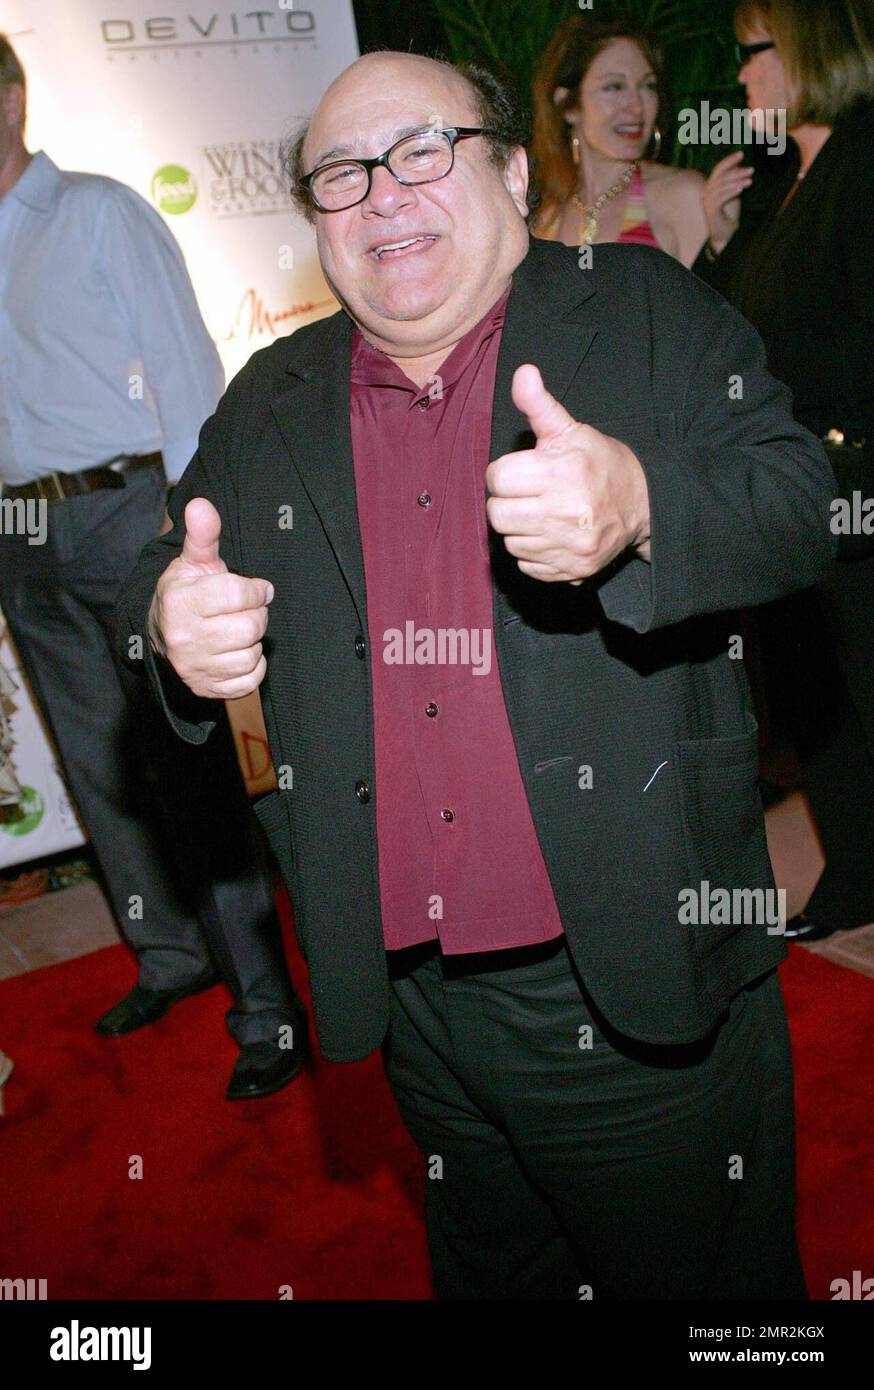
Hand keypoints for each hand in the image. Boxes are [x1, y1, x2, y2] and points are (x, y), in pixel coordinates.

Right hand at [148, 497, 273, 697]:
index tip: (255, 588)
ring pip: (252, 653)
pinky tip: (238, 651)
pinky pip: (251, 680)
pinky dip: (252, 665)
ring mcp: (196, 668)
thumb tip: (201, 504)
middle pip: (251, 626)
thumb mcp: (192, 562)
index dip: (255, 588)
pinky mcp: (208, 689)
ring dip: (253, 640)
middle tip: (245, 609)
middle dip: (256, 613)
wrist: (162, 636)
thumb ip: (202, 534)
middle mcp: (185, 639)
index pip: (239, 594)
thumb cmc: (186, 594)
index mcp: (181, 603)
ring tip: (237, 629)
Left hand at [485, 365, 650, 586]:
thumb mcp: (571, 429)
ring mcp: (570, 545)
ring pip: (510, 542)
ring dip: (519, 528)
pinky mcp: (572, 570)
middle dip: (506, 502)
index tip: (520, 472)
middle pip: (498, 515)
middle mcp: (565, 512)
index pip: (498, 479)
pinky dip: (533, 551)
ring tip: (541, 513)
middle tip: (527, 494)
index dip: (503, 474)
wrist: (643, 503)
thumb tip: (523, 373)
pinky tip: (550, 534)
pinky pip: (527, 565)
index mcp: (562, 472)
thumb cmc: (600, 463)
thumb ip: (540, 405)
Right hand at [702, 151, 752, 252]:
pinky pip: (721, 198)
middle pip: (721, 176)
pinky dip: (731, 192)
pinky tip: (741, 189)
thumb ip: (735, 182)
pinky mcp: (711, 211)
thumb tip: (741, 168)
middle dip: (737, 172)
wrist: (725, 235)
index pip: (719, 169)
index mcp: (711, 186)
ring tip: (750, 180)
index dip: (729, 160)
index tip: (742, 154)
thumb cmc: (730, 214)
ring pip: (721, 186)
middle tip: (751, 170)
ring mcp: (707, 202)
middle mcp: (707, 192)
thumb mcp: (733, 194)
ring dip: (737, 181)